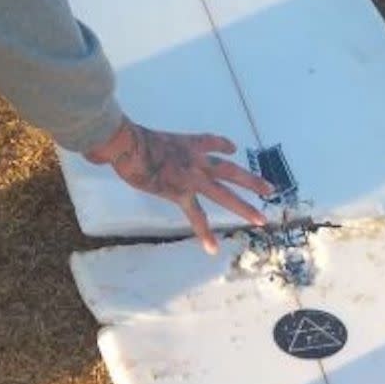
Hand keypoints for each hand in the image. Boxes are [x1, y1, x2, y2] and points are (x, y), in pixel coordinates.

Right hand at [85, 118, 273, 253]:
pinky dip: (204, 233)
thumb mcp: (141, 135)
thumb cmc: (127, 139)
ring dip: (244, 207)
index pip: (211, 143)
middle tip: (270, 190)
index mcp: (188, 143)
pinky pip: (196, 216)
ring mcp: (192, 177)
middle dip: (251, 181)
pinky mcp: (180, 193)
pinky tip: (213, 248)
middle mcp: (196, 160)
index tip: (233, 149)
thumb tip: (114, 145)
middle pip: (231, 171)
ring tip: (261, 220)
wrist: (128, 145)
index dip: (223, 146)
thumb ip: (137, 141)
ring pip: (225, 194)